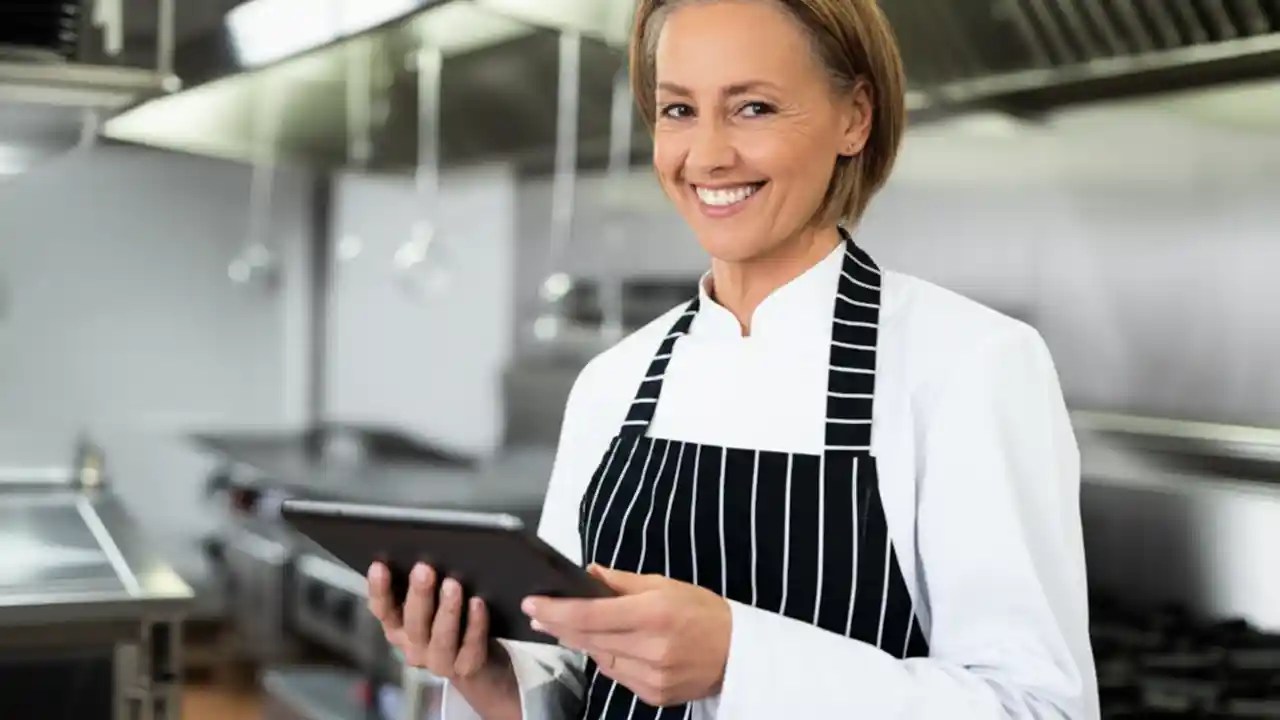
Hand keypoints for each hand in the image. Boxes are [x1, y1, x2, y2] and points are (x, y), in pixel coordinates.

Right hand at [366, 561, 494, 680]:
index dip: (379, 590)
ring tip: (453, 584)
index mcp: (398, 628)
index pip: (382, 610)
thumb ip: (425, 586)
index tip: (379, 566)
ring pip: (441, 638)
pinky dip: (475, 624)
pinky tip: (478, 603)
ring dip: (447, 610)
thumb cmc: (454, 620)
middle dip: (419, 595)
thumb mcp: (433, 603)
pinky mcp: (466, 668)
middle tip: (424, 569)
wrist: (484, 663)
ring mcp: (439, 662)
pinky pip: (470, 647)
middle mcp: (413, 648)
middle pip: (413, 623)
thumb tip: (427, 554)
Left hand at [522, 565, 731, 706]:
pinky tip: (604, 646)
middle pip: (588, 638)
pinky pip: (616, 675)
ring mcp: (652, 676)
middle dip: (559, 625)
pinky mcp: (653, 695)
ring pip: (598, 658)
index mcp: (654, 613)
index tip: (534, 603)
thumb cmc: (704, 612)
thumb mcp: (666, 585)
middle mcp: (651, 648)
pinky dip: (606, 659)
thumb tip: (590, 573)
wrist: (739, 654)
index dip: (556, 611)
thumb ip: (623, 582)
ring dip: (580, 642)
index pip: (590, 615)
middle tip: (539, 613)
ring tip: (567, 627)